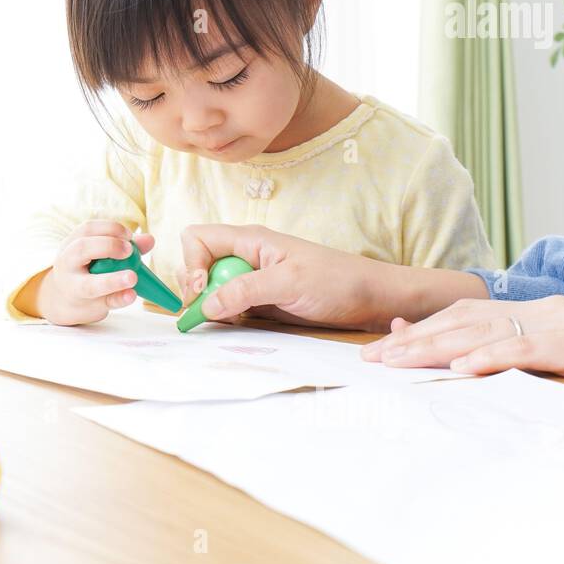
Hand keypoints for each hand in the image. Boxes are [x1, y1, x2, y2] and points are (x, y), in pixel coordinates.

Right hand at [35, 221, 155, 325]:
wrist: (65, 301)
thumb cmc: (86, 270)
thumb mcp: (98, 254)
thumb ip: (124, 245)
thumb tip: (149, 239)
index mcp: (72, 244)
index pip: (88, 229)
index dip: (110, 228)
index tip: (129, 235)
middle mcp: (68, 263)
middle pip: (82, 249)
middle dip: (108, 246)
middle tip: (129, 251)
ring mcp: (75, 287)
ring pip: (90, 284)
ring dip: (112, 280)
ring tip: (132, 277)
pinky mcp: (87, 306)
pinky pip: (104, 302)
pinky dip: (119, 298)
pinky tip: (131, 295)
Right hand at [178, 224, 486, 331]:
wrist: (373, 300)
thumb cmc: (338, 281)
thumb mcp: (289, 283)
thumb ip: (244, 290)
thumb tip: (205, 305)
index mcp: (250, 240)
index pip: (197, 239)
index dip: (191, 264)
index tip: (203, 291)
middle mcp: (246, 256)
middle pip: (198, 265)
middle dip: (198, 289)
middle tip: (212, 311)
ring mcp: (253, 280)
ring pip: (212, 290)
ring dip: (213, 306)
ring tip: (233, 319)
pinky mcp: (261, 301)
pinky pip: (229, 307)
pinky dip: (227, 318)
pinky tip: (243, 325)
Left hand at [361, 294, 563, 388]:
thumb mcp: (559, 353)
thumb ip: (512, 350)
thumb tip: (460, 360)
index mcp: (532, 310)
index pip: (462, 315)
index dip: (420, 328)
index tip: (381, 346)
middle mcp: (540, 309)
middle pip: (463, 321)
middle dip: (414, 339)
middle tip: (374, 358)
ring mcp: (560, 323)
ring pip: (486, 331)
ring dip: (437, 346)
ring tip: (399, 361)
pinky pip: (529, 349)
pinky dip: (493, 356)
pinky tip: (463, 365)